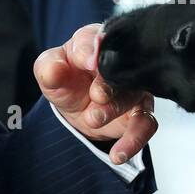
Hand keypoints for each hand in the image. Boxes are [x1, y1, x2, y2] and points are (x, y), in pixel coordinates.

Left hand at [34, 23, 156, 164]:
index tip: (88, 62)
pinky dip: (134, 140)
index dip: (93, 50)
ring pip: (135, 96)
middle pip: (122, 69)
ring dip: (115, 109)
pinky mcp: (141, 112)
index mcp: (97, 42)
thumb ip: (49, 68)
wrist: (75, 104)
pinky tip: (118, 154)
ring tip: (93, 119)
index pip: (98, 39)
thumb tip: (54, 69)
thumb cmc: (65, 78)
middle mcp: (122, 62)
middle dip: (109, 84)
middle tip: (96, 96)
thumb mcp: (48, 71)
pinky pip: (146, 125)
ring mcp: (135, 87)